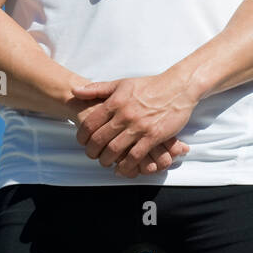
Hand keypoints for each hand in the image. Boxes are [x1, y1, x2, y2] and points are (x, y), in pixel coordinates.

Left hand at [67, 73, 196, 177]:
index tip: (82, 142)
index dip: (82, 136)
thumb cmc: (149, 86)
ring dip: (106, 160)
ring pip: (115, 150)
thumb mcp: (121, 83)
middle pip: (100, 139)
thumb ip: (97, 88)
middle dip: (92, 151)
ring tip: (105, 162)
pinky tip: (122, 168)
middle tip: (91, 155)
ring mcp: (139, 126)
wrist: (177, 88)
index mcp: (116, 102)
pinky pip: (135, 155)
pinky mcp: (153, 136)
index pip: (91, 123)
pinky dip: (126, 165)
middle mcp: (125, 115)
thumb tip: (75, 91)